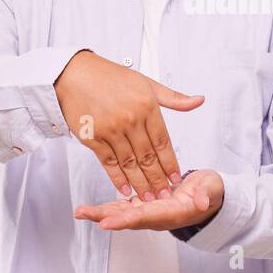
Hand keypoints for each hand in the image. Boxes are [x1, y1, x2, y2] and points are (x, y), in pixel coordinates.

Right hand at [54, 50, 204, 201]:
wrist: (73, 75)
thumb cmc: (109, 77)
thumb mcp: (146, 83)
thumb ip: (173, 98)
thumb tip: (198, 101)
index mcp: (146, 106)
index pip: (163, 142)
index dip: (170, 163)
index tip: (175, 177)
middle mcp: (130, 120)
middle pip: (148, 157)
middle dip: (157, 180)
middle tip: (164, 195)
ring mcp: (111, 130)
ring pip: (130, 164)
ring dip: (140, 184)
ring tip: (148, 198)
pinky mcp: (92, 138)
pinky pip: (109, 163)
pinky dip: (118, 179)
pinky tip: (126, 189)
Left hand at [73, 169, 223, 231]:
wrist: (208, 196)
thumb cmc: (210, 191)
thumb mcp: (211, 190)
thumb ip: (206, 195)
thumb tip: (202, 203)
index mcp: (172, 212)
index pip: (146, 216)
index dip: (126, 219)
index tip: (108, 222)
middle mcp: (157, 216)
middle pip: (127, 218)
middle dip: (105, 217)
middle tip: (83, 214)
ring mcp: (149, 212)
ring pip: (121, 214)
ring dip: (100, 214)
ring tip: (79, 211)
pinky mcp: (144, 205)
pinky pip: (122, 208)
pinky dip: (105, 209)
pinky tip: (89, 209)